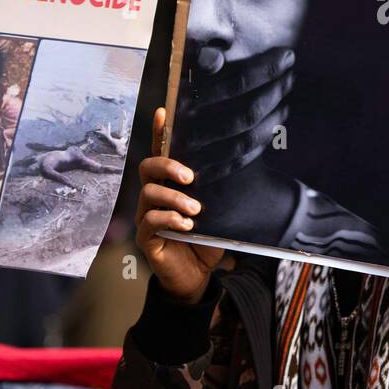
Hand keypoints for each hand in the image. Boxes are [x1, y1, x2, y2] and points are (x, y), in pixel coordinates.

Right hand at [137, 107, 225, 303]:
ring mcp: (146, 217)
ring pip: (149, 193)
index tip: (163, 111)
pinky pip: (150, 221)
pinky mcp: (146, 239)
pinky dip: (170, 220)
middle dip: (168, 166)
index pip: (162, 153)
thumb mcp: (218, 211)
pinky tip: (187, 227)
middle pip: (148, 167)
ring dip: (175, 199)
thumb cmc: (205, 240)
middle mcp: (154, 196)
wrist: (198, 276)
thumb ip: (219, 190)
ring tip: (196, 211)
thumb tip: (242, 164)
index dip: (160, 132)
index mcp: (171, 185)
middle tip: (190, 177)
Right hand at [176, 47, 293, 181]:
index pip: (236, 84)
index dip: (265, 69)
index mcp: (182, 100)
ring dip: (273, 119)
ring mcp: (194, 155)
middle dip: (275, 93)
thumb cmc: (173, 103)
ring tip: (286, 99)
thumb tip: (215, 58)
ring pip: (247, 138)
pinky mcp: (202, 173)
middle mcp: (186, 129)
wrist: (159, 156)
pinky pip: (240, 160)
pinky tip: (275, 126)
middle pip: (247, 113)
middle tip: (290, 77)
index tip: (286, 57)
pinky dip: (262, 143)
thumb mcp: (178, 78)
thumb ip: (196, 65)